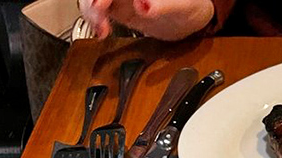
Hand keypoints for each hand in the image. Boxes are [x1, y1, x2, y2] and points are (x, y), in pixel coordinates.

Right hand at [79, 0, 214, 40]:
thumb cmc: (190, 5)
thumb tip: (143, 5)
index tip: (100, 5)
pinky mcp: (119, 8)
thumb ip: (162, 6)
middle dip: (92, 2)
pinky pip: (98, 10)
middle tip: (99, 19)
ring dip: (91, 12)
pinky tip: (102, 31)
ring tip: (101, 29)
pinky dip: (95, 20)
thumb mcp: (181, 6)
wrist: (191, 19)